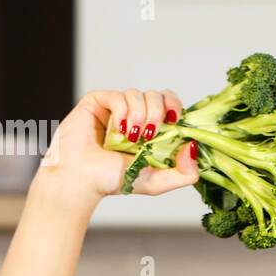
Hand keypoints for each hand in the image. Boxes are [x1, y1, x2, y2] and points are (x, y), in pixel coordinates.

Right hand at [38, 88, 197, 200]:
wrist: (81, 181)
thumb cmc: (113, 181)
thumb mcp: (157, 181)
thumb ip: (184, 173)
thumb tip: (194, 147)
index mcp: (151, 129)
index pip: (170, 104)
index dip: (176, 107)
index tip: (175, 121)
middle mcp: (135, 115)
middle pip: (157, 95)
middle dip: (158, 112)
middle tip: (150, 134)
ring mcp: (116, 108)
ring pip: (138, 93)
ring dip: (140, 115)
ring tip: (131, 137)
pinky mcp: (97, 102)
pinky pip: (118, 95)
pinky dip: (122, 112)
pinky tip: (119, 130)